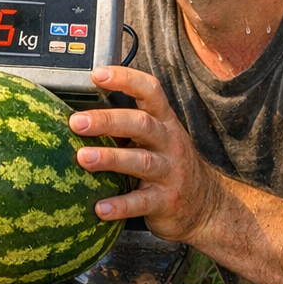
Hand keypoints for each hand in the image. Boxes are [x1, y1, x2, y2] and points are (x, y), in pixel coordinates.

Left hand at [69, 65, 225, 242]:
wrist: (206, 206)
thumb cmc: (169, 164)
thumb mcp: (156, 138)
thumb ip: (126, 124)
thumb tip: (80, 112)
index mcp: (164, 122)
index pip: (150, 91)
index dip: (125, 79)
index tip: (97, 75)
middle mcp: (169, 143)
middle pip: (141, 124)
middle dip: (108, 120)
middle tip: (77, 122)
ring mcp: (170, 173)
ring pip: (141, 162)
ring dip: (110, 158)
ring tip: (82, 158)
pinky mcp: (166, 202)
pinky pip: (141, 203)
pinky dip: (120, 205)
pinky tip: (99, 208)